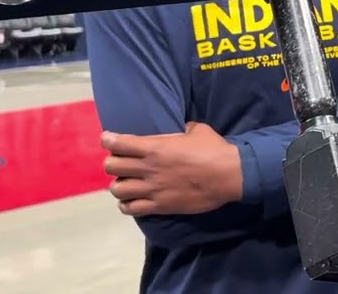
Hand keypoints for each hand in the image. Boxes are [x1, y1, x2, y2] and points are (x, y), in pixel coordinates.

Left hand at [102, 122, 242, 216]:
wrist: (229, 175)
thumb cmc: (214, 149)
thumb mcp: (197, 129)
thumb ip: (182, 129)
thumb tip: (180, 129)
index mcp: (154, 147)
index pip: (118, 143)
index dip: (108, 140)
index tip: (108, 138)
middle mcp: (148, 168)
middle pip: (112, 167)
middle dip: (112, 163)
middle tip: (121, 162)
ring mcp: (153, 189)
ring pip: (117, 190)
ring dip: (119, 185)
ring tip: (126, 183)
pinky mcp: (160, 206)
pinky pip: (132, 209)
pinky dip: (127, 205)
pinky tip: (132, 200)